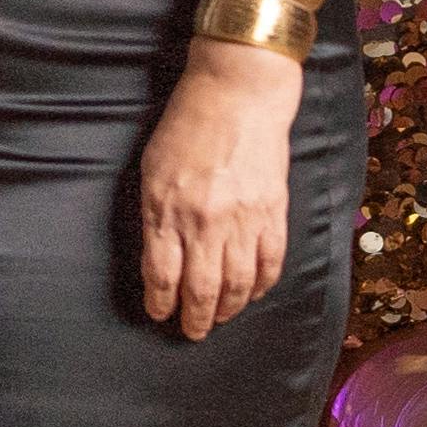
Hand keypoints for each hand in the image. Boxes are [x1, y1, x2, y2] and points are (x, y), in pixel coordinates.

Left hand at [132, 42, 301, 341]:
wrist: (238, 95)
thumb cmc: (187, 126)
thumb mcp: (153, 169)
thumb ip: (155, 215)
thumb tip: (158, 258)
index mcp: (167, 209)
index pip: (161, 274)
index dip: (160, 302)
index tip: (159, 315)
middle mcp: (205, 221)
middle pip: (200, 289)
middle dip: (194, 318)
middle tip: (192, 332)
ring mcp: (243, 219)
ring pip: (238, 284)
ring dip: (228, 309)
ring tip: (219, 318)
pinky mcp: (274, 212)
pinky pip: (271, 262)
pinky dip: (262, 285)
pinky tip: (253, 293)